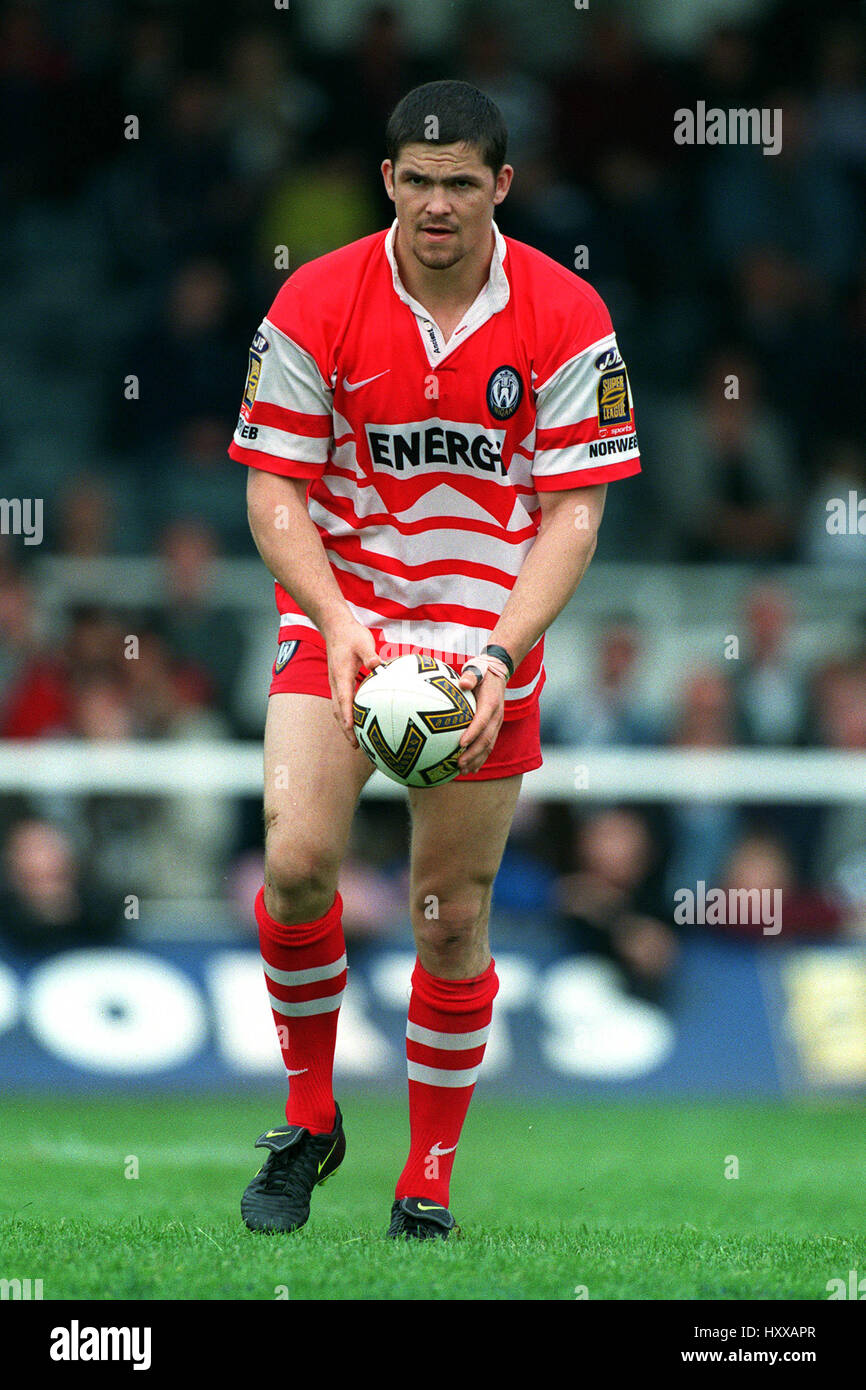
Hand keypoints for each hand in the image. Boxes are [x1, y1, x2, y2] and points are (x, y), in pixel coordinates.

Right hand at [324, 617, 381, 746]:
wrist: (335, 627)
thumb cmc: (351, 635)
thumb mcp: (363, 642)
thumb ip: (370, 655)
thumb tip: (379, 665)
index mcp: (341, 675)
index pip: (343, 699)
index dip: (347, 715)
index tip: (352, 729)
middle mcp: (336, 683)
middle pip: (338, 711)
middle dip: (346, 729)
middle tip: (355, 746)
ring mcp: (336, 684)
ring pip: (338, 709)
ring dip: (345, 725)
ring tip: (356, 742)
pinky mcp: (340, 683)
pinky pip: (342, 703)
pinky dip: (348, 716)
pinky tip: (360, 723)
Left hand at [457, 662, 505, 773]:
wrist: (499, 671)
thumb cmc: (483, 671)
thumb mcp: (477, 668)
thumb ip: (470, 675)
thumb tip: (462, 683)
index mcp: (490, 704)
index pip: (482, 721)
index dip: (472, 733)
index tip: (460, 744)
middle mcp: (496, 716)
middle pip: (487, 739)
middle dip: (473, 754)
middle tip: (458, 764)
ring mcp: (497, 723)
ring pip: (489, 746)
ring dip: (477, 760)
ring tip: (463, 772)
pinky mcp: (494, 727)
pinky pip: (489, 745)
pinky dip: (480, 758)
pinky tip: (470, 768)